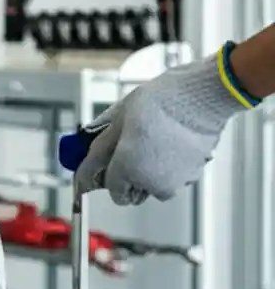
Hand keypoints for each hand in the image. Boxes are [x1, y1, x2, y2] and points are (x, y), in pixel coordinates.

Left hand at [75, 51, 249, 204]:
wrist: (201, 96)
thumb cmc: (159, 102)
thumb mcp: (117, 118)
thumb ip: (100, 144)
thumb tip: (88, 155)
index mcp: (127, 169)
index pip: (113, 191)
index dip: (106, 180)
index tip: (102, 173)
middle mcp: (152, 182)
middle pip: (134, 192)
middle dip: (127, 178)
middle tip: (127, 153)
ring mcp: (176, 180)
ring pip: (155, 185)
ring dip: (149, 172)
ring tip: (151, 143)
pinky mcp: (195, 173)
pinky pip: (175, 176)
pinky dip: (169, 166)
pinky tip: (168, 144)